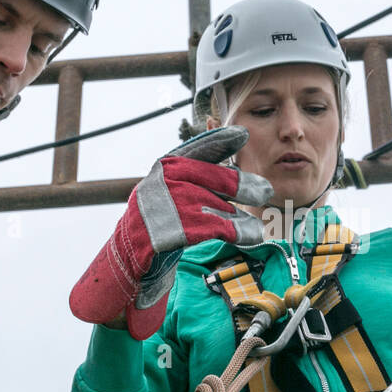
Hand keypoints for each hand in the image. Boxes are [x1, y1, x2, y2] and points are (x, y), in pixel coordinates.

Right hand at [69, 126, 271, 338]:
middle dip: (241, 185)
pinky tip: (250, 236)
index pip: (197, 148)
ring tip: (259, 227)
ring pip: (215, 205)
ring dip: (240, 217)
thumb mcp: (173, 194)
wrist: (126, 257)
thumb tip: (236, 170)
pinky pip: (212, 226)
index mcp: (164, 167)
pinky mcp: (169, 228)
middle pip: (211, 177)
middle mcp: (163, 180)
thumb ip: (198, 180)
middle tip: (265, 190)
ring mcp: (164, 202)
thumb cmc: (157, 223)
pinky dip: (235, 231)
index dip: (220, 141)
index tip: (242, 135)